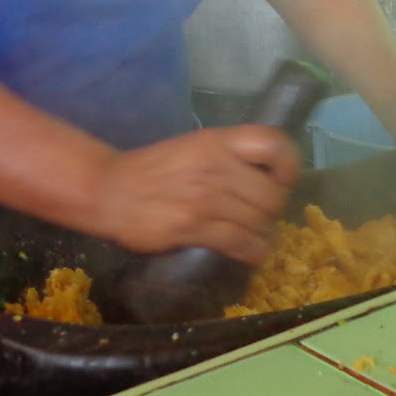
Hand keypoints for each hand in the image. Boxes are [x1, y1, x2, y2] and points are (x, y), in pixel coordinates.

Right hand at [85, 126, 298, 264]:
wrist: (108, 190)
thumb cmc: (150, 169)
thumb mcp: (191, 147)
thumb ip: (226, 156)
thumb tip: (264, 178)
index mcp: (216, 141)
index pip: (272, 144)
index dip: (288, 165)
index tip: (281, 180)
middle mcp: (215, 165)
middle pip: (272, 194)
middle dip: (274, 211)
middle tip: (263, 217)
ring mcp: (205, 197)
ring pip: (259, 221)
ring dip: (264, 235)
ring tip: (257, 238)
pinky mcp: (193, 226)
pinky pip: (240, 242)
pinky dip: (253, 252)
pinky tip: (251, 254)